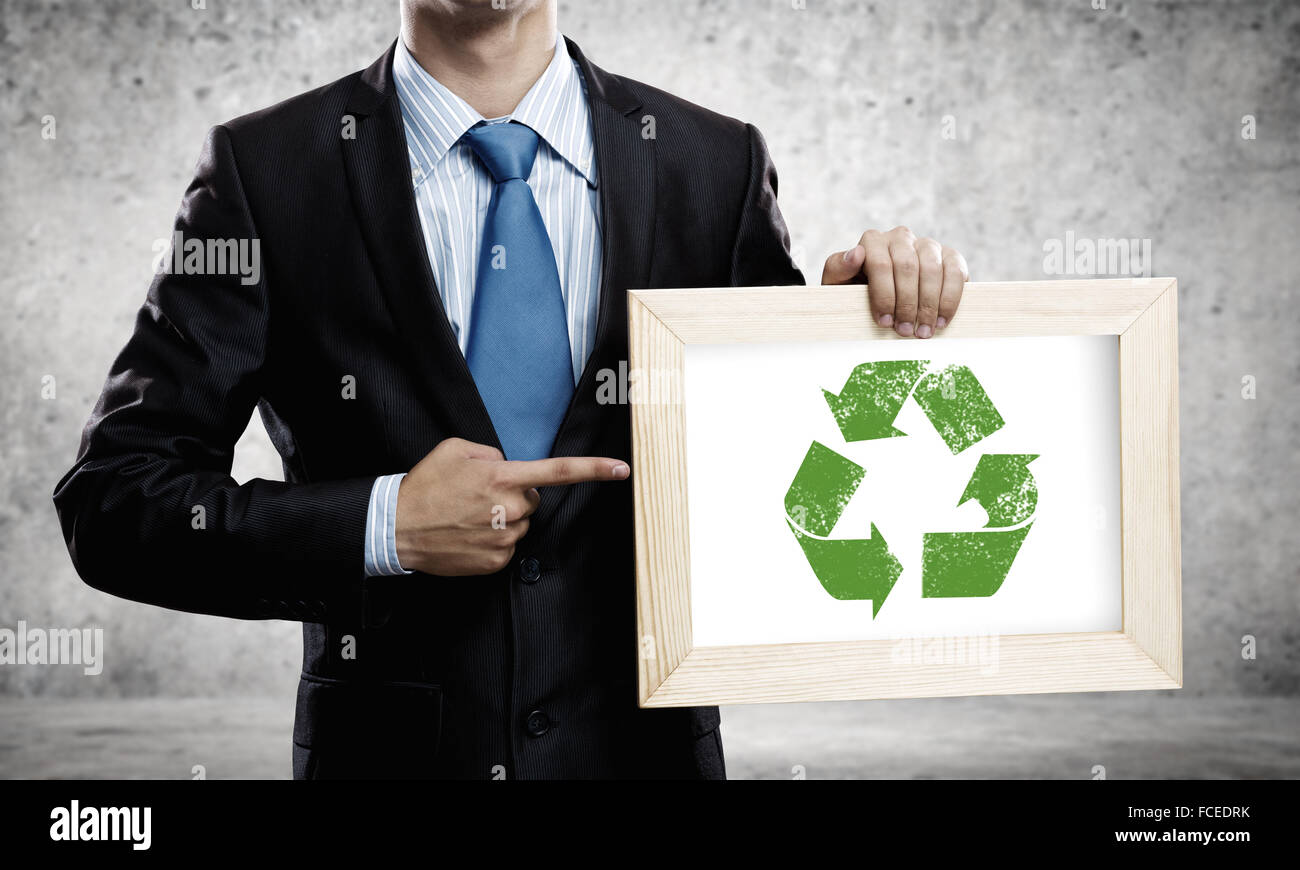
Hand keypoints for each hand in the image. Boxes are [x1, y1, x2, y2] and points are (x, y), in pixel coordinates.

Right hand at [394, 438, 629, 575]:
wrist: (396, 527)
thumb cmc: (425, 485)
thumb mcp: (456, 449)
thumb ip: (492, 453)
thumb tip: (509, 466)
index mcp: (503, 477)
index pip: (559, 472)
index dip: (594, 469)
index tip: (623, 469)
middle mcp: (509, 509)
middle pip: (533, 499)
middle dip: (514, 496)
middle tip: (478, 496)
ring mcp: (504, 538)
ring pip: (520, 524)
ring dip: (502, 519)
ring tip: (466, 516)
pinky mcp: (496, 561)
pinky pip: (507, 546)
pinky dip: (492, 540)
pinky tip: (467, 535)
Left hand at [821, 226, 968, 338]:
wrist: (880, 300)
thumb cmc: (855, 293)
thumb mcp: (837, 284)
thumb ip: (838, 269)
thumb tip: (856, 253)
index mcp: (872, 241)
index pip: (880, 263)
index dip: (883, 295)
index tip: (884, 322)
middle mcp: (901, 237)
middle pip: (908, 267)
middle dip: (906, 303)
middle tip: (904, 331)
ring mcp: (927, 245)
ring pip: (932, 269)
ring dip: (929, 305)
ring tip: (923, 331)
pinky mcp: (950, 256)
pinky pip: (956, 271)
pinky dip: (950, 298)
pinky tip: (942, 320)